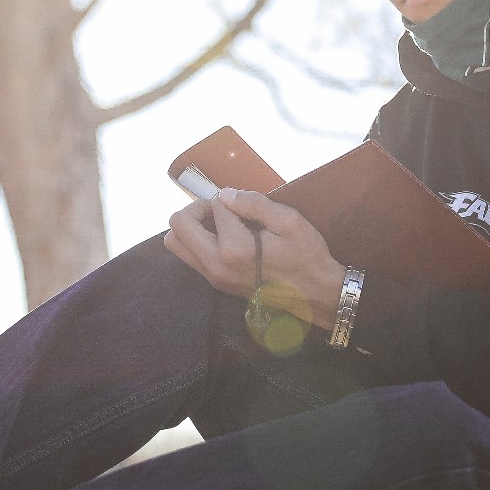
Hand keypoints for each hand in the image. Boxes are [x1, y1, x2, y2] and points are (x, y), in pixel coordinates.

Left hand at [165, 188, 347, 328]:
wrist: (314, 295)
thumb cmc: (306, 255)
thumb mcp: (289, 221)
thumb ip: (254, 203)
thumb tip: (224, 194)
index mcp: (235, 249)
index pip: (215, 207)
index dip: (231, 199)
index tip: (249, 207)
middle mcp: (216, 265)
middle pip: (177, 225)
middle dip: (197, 208)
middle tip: (221, 209)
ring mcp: (212, 277)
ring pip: (175, 243)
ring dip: (191, 225)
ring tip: (218, 223)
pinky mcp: (214, 282)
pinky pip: (188, 255)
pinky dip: (196, 240)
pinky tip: (222, 237)